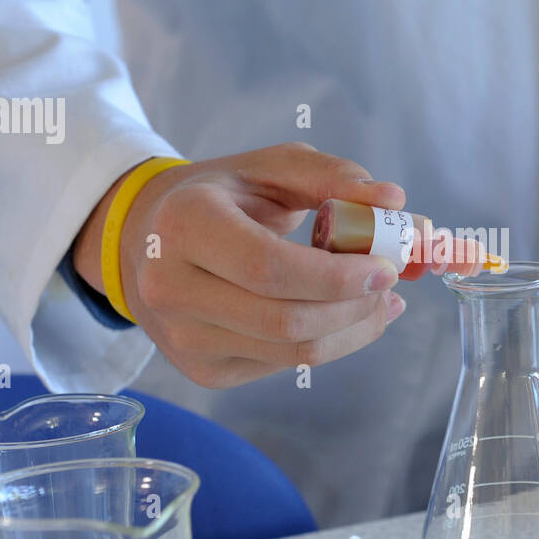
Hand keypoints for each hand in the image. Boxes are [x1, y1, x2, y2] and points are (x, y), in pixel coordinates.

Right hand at [73, 141, 418, 387]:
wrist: (144, 240)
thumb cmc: (220, 198)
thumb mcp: (271, 169)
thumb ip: (333, 177)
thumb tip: (393, 201)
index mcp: (184, 223)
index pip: (270, 268)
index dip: (337, 276)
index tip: (385, 267)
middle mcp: (171, 287)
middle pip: (287, 321)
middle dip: (355, 308)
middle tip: (388, 284)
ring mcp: (182, 337)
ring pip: (293, 354)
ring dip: (351, 330)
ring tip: (376, 301)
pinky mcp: (201, 370)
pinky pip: (283, 365)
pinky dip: (328, 344)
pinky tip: (340, 317)